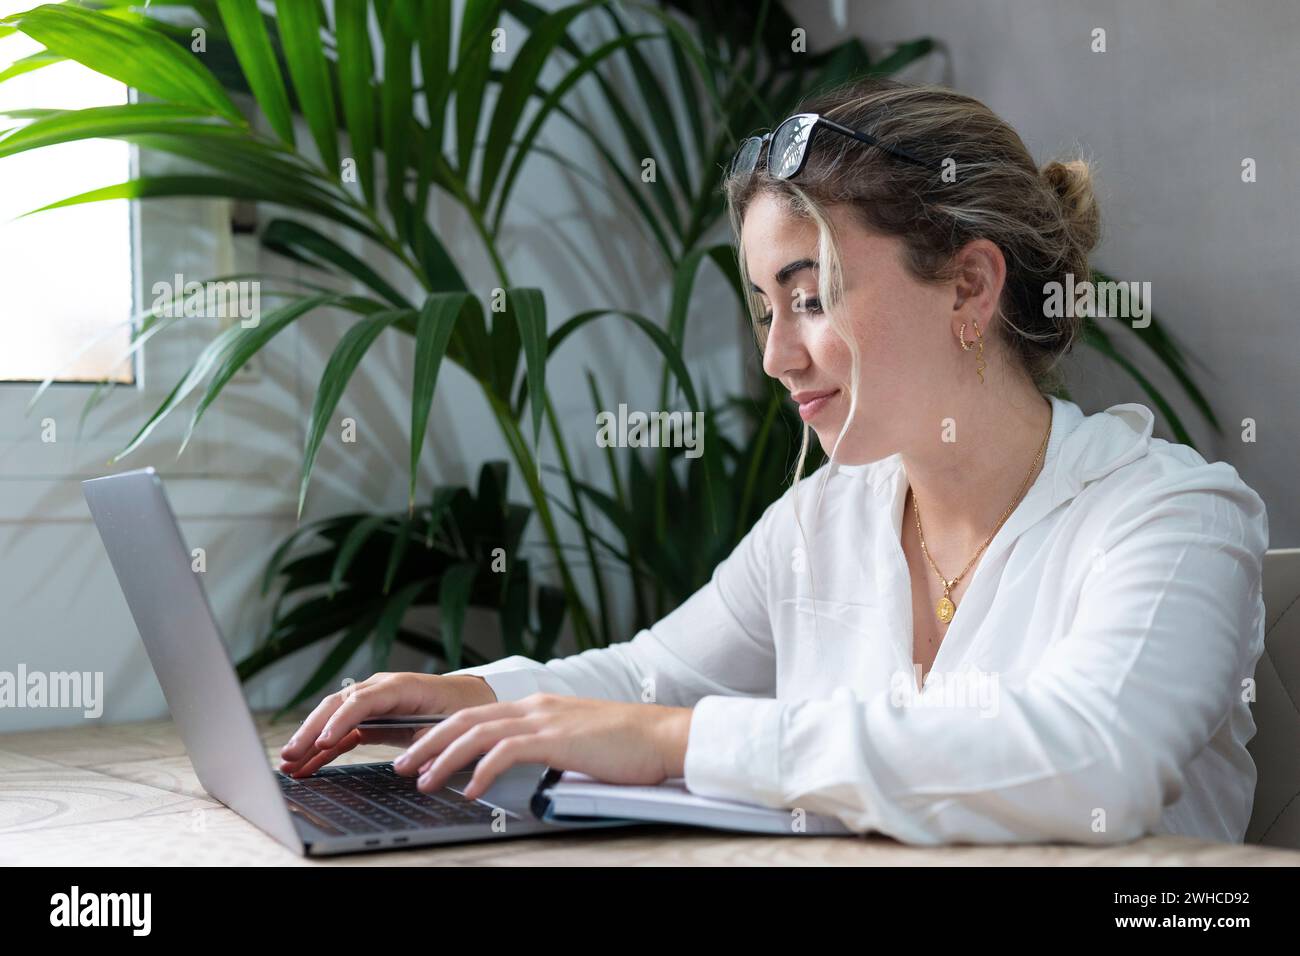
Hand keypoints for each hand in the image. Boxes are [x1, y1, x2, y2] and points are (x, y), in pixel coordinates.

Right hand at [278, 672, 496, 777]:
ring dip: (310, 739)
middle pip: (338, 706)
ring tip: (288, 764)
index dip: (341, 721)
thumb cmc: (460, 709)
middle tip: (290, 754)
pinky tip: (307, 764)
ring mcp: (372, 701)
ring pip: (332, 718)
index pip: (362, 701)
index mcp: (401, 686)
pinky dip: (324, 748)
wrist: (469, 698)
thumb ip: (431, 741)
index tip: (322, 742)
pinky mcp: (370, 717)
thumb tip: (419, 765)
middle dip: (312, 730)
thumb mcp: (450, 726)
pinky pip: (342, 732)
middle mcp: (380, 688)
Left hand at [391, 693, 693, 800]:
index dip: (442, 733)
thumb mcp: (576, 740)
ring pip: (477, 734)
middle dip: (428, 743)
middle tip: (402, 765)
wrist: (664, 736)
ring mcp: (546, 720)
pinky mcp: (557, 740)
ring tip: (423, 781)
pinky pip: (506, 753)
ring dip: (444, 759)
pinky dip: (481, 771)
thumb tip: (519, 767)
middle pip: (466, 719)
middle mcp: (536, 706)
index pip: (477, 714)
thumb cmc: (628, 744)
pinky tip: (469, 790)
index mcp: (538, 705)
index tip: (419, 753)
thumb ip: (545, 745)